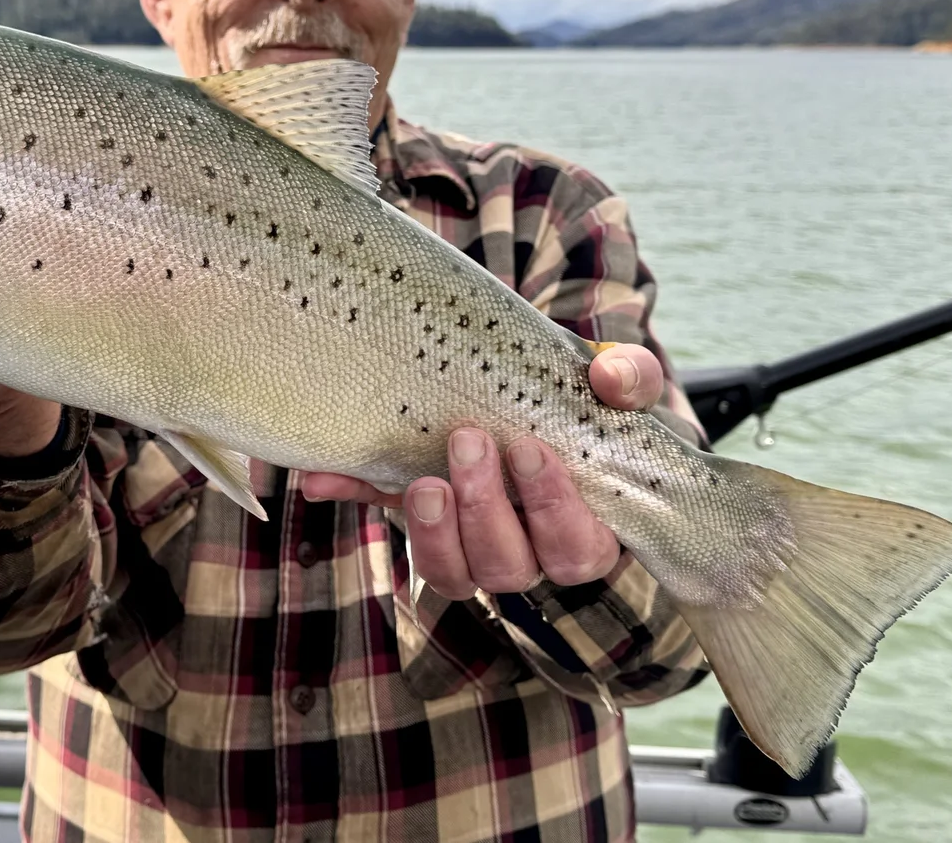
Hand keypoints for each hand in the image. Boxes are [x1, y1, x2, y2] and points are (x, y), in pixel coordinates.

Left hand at [299, 342, 663, 595]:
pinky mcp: (419, 517)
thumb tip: (608, 376)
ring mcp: (468, 544)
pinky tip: (322, 477)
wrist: (534, 393)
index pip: (576, 549)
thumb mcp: (617, 384)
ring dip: (432, 531)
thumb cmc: (589, 404)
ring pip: (453, 575)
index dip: (551, 509)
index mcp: (586, 531)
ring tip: (423, 481)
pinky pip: (383, 523)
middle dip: (485, 510)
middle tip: (467, 443)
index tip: (526, 448)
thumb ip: (629, 378)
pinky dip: (354, 497)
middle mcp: (528, 554)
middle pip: (509, 568)